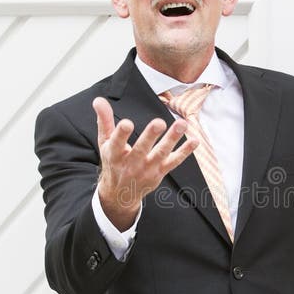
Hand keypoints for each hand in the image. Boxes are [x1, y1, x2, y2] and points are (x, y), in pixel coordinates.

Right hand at [93, 96, 197, 230]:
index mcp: (114, 154)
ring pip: (161, 154)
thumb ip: (104, 121)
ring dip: (172, 139)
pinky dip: (185, 152)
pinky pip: (174, 161)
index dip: (121, 134)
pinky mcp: (160, 172)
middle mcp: (131, 163)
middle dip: (150, 136)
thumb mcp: (104, 143)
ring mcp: (147, 169)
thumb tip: (98, 100)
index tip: (127, 123)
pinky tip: (194, 141)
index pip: (116, 143)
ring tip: (181, 124)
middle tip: (159, 122)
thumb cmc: (113, 163)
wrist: (120, 194)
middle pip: (141, 149)